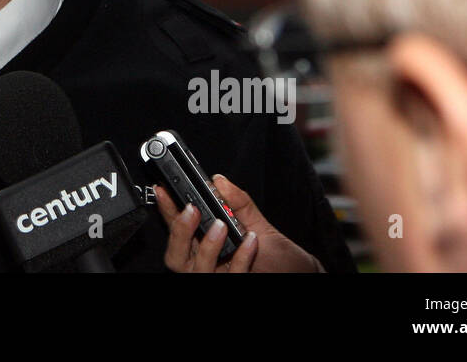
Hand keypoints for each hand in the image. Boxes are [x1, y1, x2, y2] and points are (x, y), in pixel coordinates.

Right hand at [154, 174, 322, 272]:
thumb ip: (239, 203)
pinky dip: (240, 257)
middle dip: (179, 232)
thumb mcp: (259, 224)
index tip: (164, 190)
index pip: (178, 227)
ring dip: (207, 245)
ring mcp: (219, 277)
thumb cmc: (279, 257)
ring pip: (197, 269)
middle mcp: (207, 265)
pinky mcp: (235, 285)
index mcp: (205, 245)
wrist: (302, 276)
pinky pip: (232, 275)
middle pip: (176, 255)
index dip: (167, 210)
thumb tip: (219, 181)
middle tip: (191, 210)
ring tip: (222, 225)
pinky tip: (251, 241)